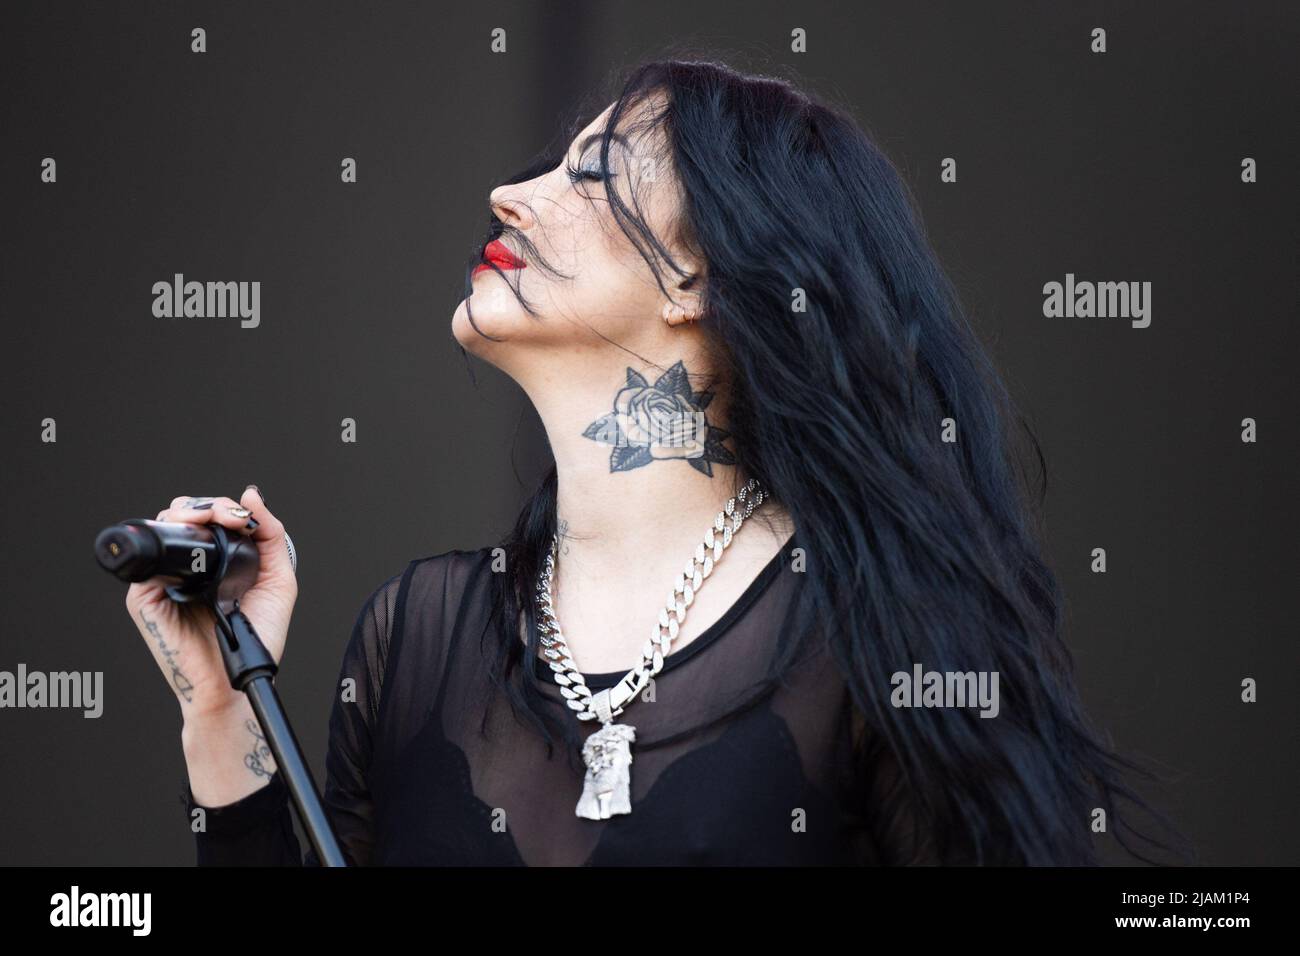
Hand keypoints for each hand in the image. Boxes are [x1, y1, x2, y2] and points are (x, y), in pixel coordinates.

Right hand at [123, 486, 296, 719]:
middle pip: (183, 514)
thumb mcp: (277, 578)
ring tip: (216, 520)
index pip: (207, 517)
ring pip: (164, 527)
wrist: (239, 679)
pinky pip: (148, 561)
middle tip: (231, 516)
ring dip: (190, 513)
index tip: (243, 514)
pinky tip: (195, 539)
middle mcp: (186, 567)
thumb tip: (251, 494)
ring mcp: (163, 581)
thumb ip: (270, 535)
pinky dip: (170, 541)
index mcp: (214, 561)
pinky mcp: (145, 599)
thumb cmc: (257, 636)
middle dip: (208, 505)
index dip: (222, 506)